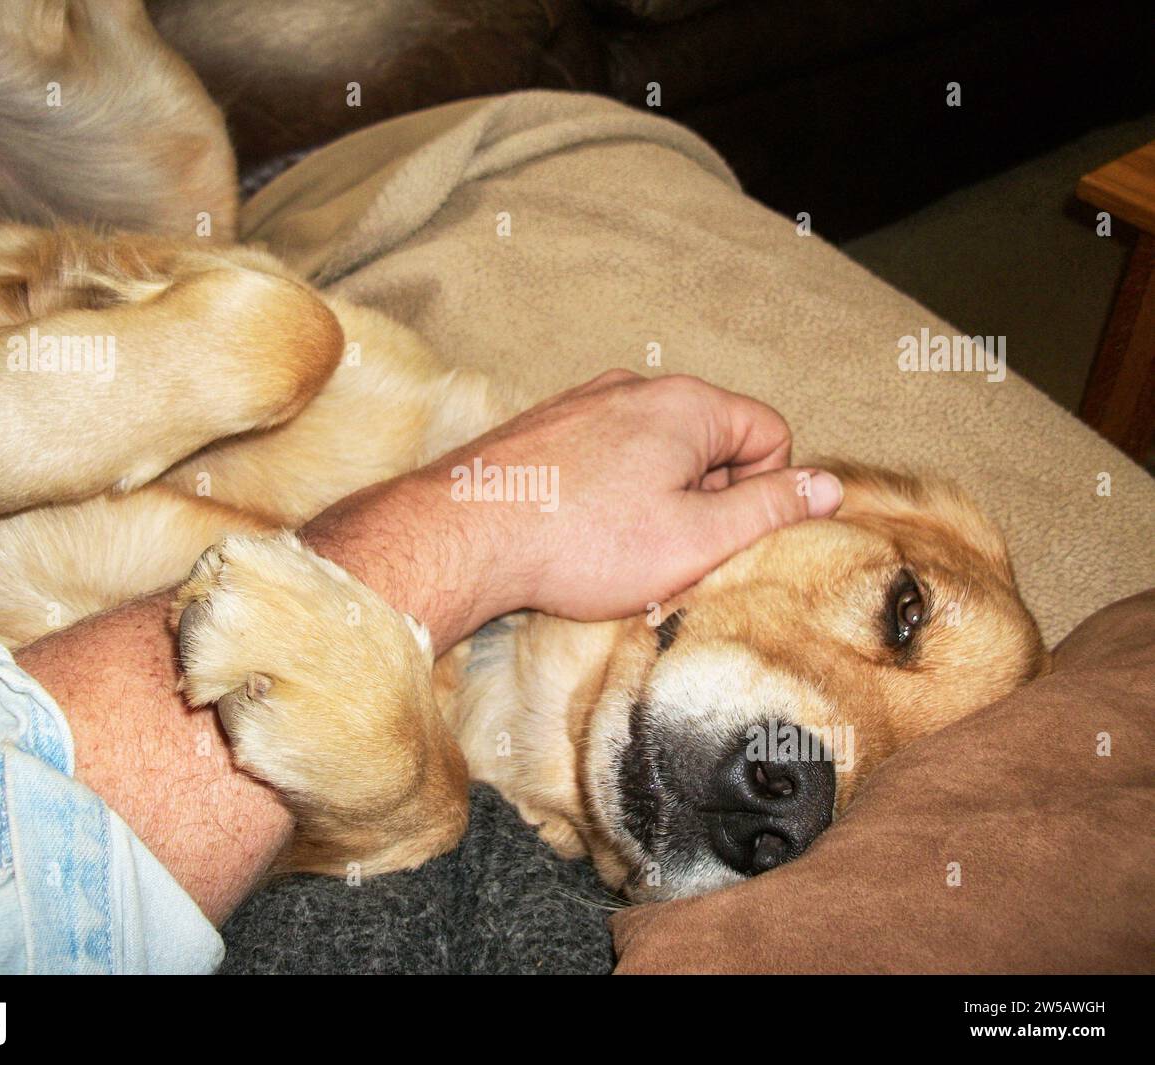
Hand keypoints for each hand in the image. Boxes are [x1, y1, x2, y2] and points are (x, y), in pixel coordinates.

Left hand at [301, 371, 839, 648]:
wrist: (465, 535)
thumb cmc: (581, 543)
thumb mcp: (696, 540)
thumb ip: (769, 510)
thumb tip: (827, 487)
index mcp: (687, 404)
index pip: (769, 434)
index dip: (762, 493)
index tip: (722, 535)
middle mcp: (636, 387)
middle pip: (711, 439)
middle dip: (706, 495)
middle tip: (669, 549)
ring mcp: (584, 401)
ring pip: (655, 449)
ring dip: (655, 496)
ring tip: (617, 546)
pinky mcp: (545, 426)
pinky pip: (605, 454)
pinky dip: (608, 491)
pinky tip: (579, 530)